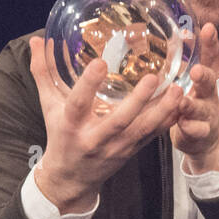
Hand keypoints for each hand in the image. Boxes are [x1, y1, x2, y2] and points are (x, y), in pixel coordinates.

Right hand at [28, 37, 183, 211]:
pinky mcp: (131, 152)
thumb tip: (37, 40)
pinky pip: (152, 137)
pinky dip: (167, 121)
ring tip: (178, 91)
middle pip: (118, 121)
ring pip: (141, 131)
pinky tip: (182, 104)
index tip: (100, 63)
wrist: (71, 178)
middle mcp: (95, 138)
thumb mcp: (49, 107)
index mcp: (71, 125)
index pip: (78, 104)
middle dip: (137, 101)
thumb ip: (43, 73)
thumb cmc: (60, 136)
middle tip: (152, 78)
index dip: (88, 85)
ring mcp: (116, 147)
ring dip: (161, 112)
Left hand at [171, 23, 218, 173]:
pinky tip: (183, 124)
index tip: (208, 28)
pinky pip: (197, 130)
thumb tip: (169, 37)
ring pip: (201, 108)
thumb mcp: (191, 83)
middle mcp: (207, 95)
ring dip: (192, 105)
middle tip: (196, 71)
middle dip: (204, 76)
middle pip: (209, 82)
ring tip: (183, 102)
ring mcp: (206, 114)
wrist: (207, 140)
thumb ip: (182, 64)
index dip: (210, 43)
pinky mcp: (201, 132)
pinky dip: (190, 127)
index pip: (209, 58)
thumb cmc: (194, 107)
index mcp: (204, 80)